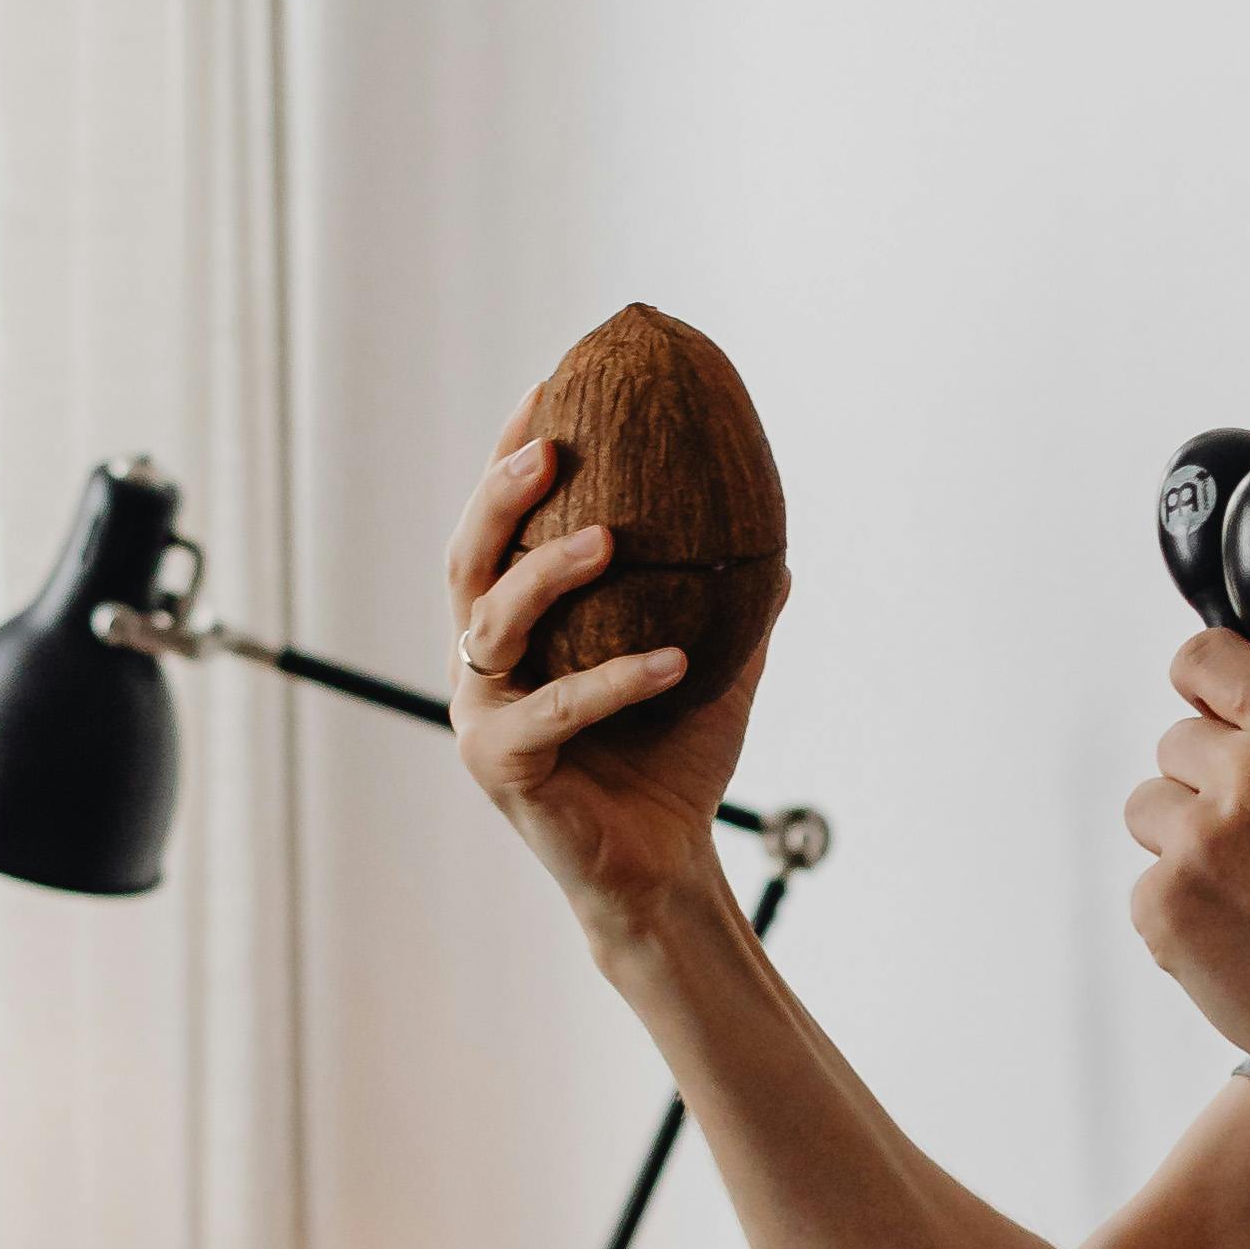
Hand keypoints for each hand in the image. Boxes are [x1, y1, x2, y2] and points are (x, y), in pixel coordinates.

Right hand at [447, 430, 783, 951]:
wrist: (665, 866)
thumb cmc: (675, 763)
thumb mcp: (713, 667)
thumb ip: (732, 604)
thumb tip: (779, 538)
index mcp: (516, 627)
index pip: (500, 524)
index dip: (512, 452)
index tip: (549, 383)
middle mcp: (483, 661)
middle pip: (470, 558)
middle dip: (500, 494)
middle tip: (552, 445)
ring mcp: (482, 713)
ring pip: (496, 621)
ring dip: (549, 571)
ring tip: (611, 536)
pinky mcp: (499, 766)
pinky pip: (555, 709)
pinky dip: (616, 681)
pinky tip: (677, 657)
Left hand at [1122, 629, 1249, 1155]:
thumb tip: (1245, 719)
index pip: (1207, 659)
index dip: (1199, 686)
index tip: (1203, 711)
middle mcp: (1247, 776)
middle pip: (1172, 744)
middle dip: (1203, 788)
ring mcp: (1198, 843)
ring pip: (1148, 811)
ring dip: (1182, 847)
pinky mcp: (1164, 907)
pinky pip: (1144, 886)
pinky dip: (1179, 917)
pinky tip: (1239, 944)